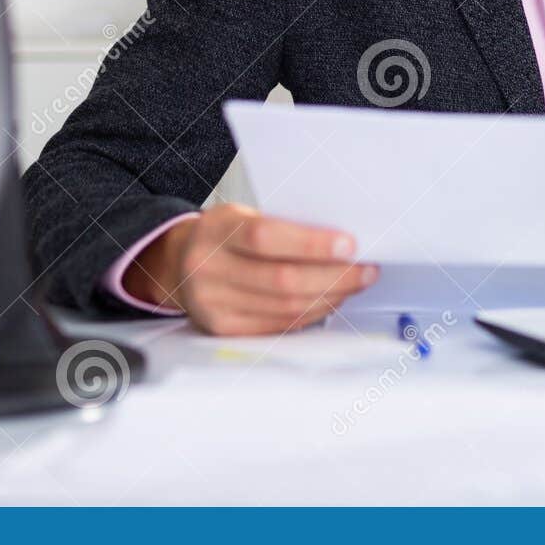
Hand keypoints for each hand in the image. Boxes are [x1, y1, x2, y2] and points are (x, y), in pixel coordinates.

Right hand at [122, 203, 376, 334]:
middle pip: (282, 281)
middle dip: (334, 277)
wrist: (178, 263)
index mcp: (217, 230)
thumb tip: (341, 242)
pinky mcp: (223, 329)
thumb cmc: (224, 234)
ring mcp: (213, 304)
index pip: (266, 238)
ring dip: (330, 297)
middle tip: (366, 269)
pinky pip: (278, 326)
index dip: (312, 244)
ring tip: (354, 284)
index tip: (350, 245)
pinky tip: (330, 300)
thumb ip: (283, 226)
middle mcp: (209, 269)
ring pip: (285, 308)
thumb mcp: (242, 215)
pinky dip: (311, 313)